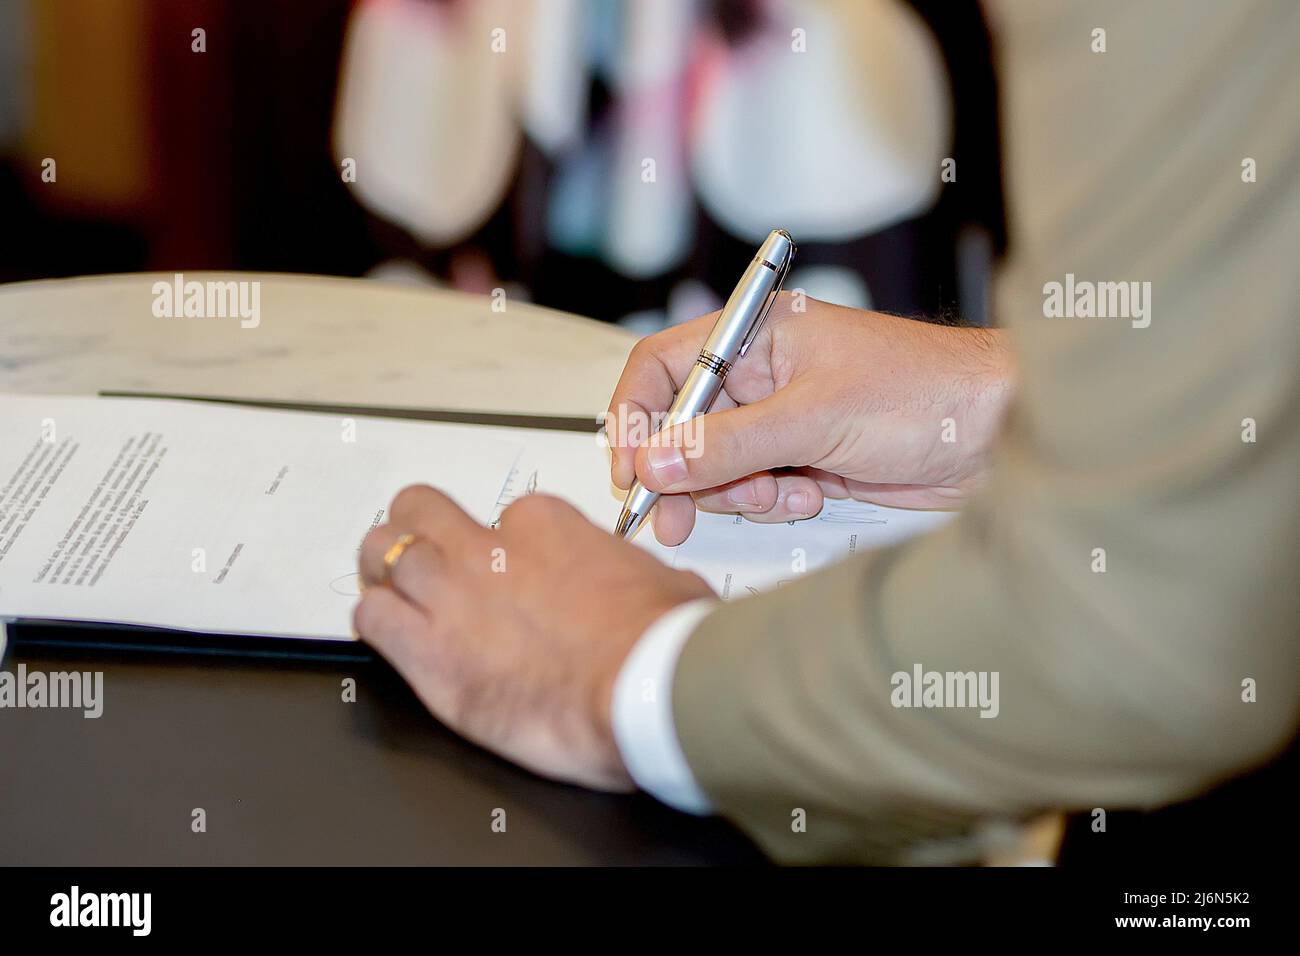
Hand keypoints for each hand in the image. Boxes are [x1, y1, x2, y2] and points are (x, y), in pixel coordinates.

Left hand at [353, 485, 714, 790]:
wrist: (643, 690)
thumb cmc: (660, 643)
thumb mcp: (662, 583)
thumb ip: (629, 577)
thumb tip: (640, 589)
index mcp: (545, 525)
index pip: (503, 517)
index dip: (504, 547)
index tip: (513, 572)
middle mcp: (489, 550)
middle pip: (421, 511)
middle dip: (418, 529)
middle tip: (425, 554)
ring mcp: (452, 596)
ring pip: (382, 553)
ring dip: (383, 570)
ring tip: (392, 589)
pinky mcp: (429, 653)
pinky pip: (372, 618)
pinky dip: (376, 623)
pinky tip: (392, 637)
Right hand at [607, 294, 1013, 544]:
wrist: (997, 432)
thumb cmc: (924, 392)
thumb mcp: (814, 416)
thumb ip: (728, 444)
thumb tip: (657, 463)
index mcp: (755, 335)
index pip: (664, 367)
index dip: (636, 417)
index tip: (630, 468)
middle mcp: (762, 374)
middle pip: (682, 426)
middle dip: (683, 472)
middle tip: (675, 517)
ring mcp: (782, 418)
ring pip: (717, 466)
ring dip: (738, 491)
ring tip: (782, 491)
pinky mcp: (805, 456)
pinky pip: (757, 486)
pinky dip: (773, 500)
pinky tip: (812, 492)